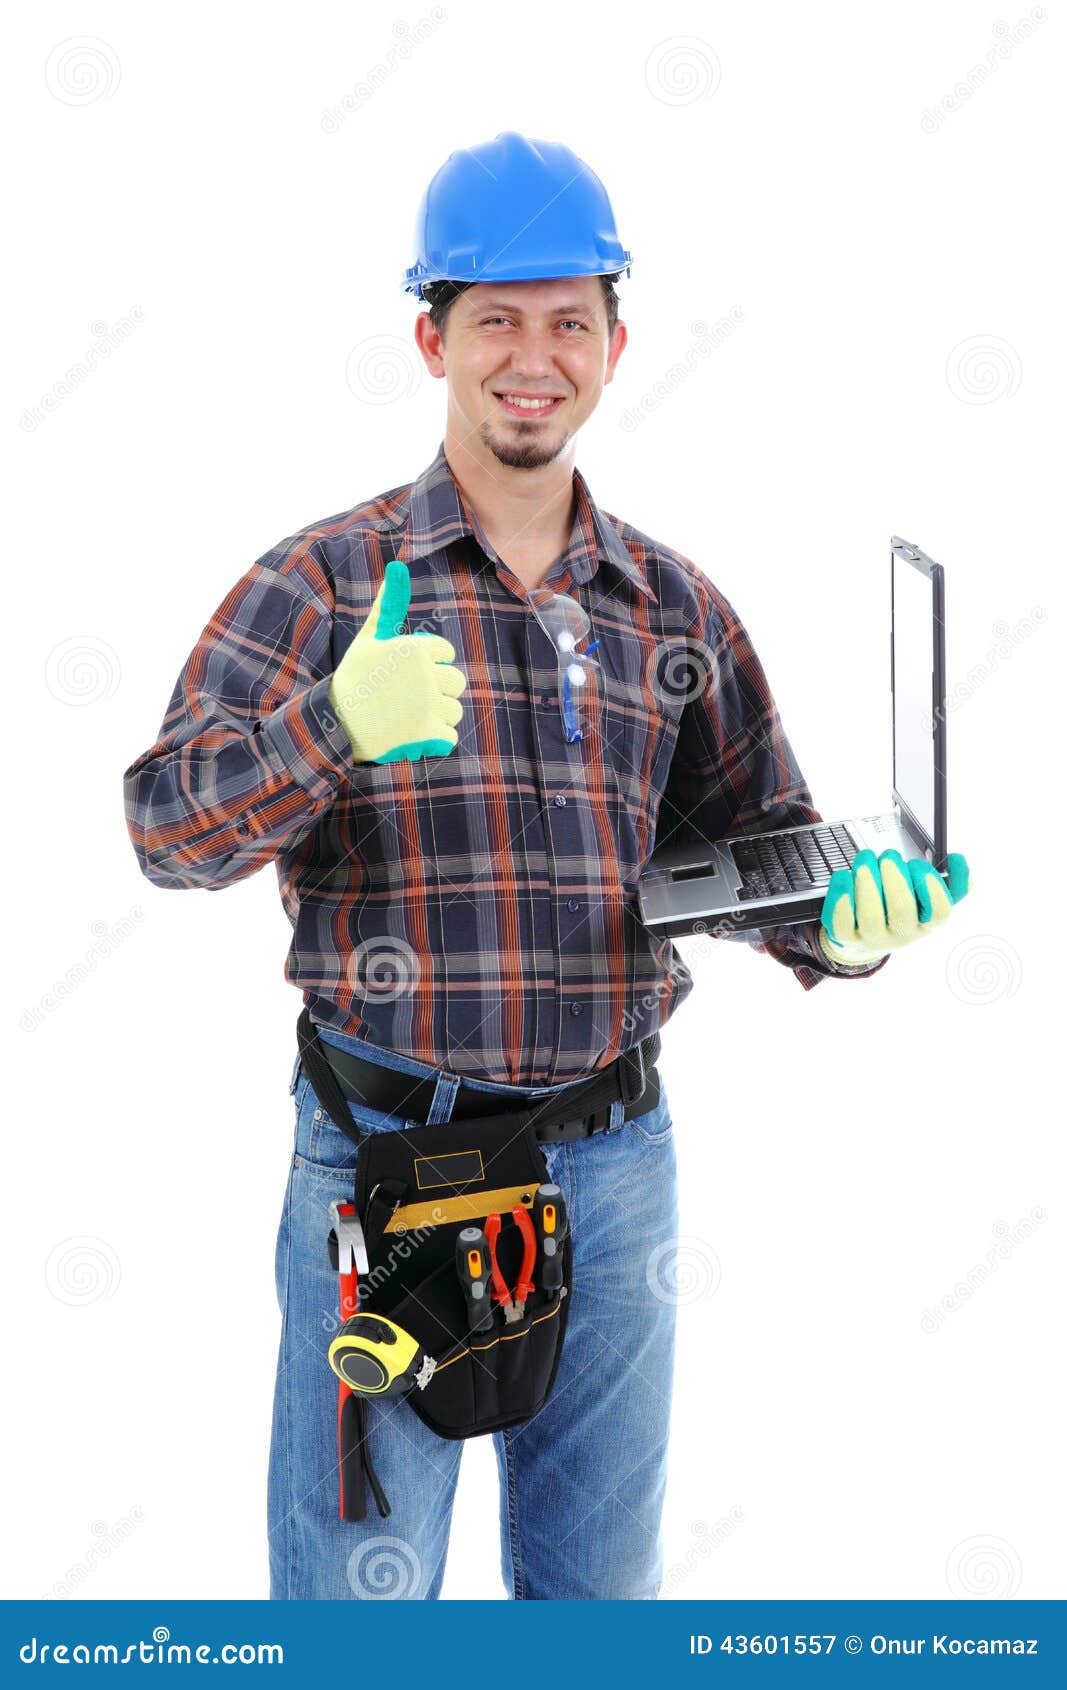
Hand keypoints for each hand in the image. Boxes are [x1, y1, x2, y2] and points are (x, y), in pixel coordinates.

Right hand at [328, 560, 466, 763]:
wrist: (335, 723)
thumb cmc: (355, 676)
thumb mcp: (370, 638)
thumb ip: (389, 604)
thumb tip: (397, 566)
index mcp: (415, 648)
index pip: (446, 652)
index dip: (427, 662)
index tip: (403, 672)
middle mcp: (425, 675)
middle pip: (456, 681)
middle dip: (437, 689)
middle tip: (407, 697)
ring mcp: (428, 706)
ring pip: (454, 710)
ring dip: (436, 715)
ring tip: (406, 715)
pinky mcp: (428, 735)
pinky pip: (449, 736)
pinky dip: (434, 739)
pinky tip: (411, 733)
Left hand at [817, 848, 970, 967]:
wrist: (863, 936)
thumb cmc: (898, 909)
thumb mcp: (926, 899)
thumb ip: (951, 882)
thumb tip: (958, 860)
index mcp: (926, 922)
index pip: (940, 911)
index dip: (931, 886)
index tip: (919, 864)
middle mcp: (901, 934)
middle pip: (902, 909)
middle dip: (894, 876)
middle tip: (888, 857)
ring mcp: (872, 937)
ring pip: (871, 914)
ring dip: (868, 880)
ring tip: (865, 859)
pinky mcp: (845, 936)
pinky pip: (841, 919)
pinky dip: (842, 893)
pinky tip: (844, 875)